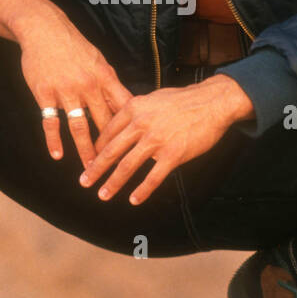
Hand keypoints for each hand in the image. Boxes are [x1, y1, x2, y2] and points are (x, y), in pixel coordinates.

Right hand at [17, 7, 133, 167]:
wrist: (44, 29)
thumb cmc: (74, 46)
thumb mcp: (98, 61)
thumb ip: (110, 85)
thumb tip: (128, 105)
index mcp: (105, 77)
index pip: (123, 108)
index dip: (131, 128)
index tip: (138, 147)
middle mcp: (88, 85)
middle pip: (103, 122)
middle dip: (110, 148)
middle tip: (115, 169)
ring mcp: (66, 90)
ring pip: (79, 127)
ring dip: (85, 151)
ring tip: (90, 170)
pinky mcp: (45, 93)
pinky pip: (50, 121)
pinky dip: (54, 140)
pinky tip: (57, 155)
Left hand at [78, 74, 253, 205]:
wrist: (212, 102)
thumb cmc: (184, 99)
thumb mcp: (153, 97)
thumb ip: (136, 110)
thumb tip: (122, 121)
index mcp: (134, 109)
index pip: (108, 132)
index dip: (96, 149)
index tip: (90, 160)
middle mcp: (141, 125)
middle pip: (111, 151)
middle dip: (95, 169)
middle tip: (84, 182)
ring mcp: (156, 141)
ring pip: (127, 166)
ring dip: (113, 183)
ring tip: (103, 195)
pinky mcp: (172, 155)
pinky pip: (153, 177)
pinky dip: (142, 190)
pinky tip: (134, 200)